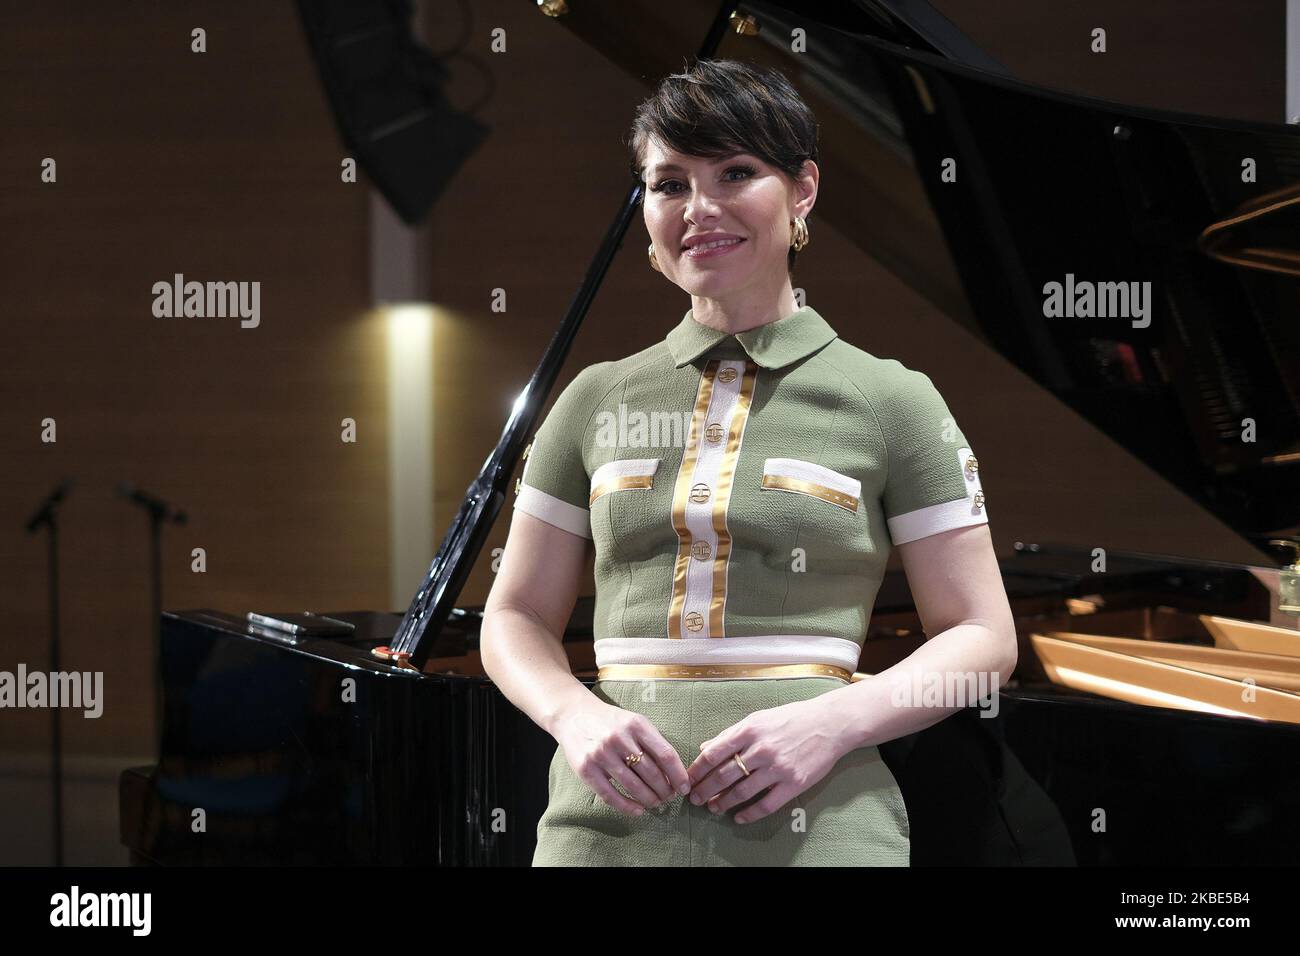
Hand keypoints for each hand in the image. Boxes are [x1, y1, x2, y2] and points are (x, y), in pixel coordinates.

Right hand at [553, 700, 689, 815]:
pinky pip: (610, 795)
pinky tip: (637, 811)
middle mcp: (619, 738)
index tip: (684, 787)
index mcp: (636, 724)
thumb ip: (653, 743)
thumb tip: (674, 773)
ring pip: (633, 786)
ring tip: (656, 803)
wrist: (574, 715)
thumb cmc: (611, 722)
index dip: (678, 775)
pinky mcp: (586, 769)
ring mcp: (601, 754)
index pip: (666, 755)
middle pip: (651, 773)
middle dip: (665, 790)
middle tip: (669, 798)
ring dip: (649, 799)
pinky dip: (627, 806)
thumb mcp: (635, 722)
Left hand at [685, 696, 848, 823]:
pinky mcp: (794, 783)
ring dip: (723, 803)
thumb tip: (705, 748)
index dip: (698, 769)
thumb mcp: (758, 718)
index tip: (688, 779)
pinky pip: (766, 804)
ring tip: (713, 808)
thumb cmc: (791, 718)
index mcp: (750, 730)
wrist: (829, 724)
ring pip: (742, 792)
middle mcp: (761, 749)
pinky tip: (739, 818)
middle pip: (724, 775)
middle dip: (705, 790)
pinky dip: (749, 814)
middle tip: (694, 799)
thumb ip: (731, 734)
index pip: (714, 753)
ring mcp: (778, 767)